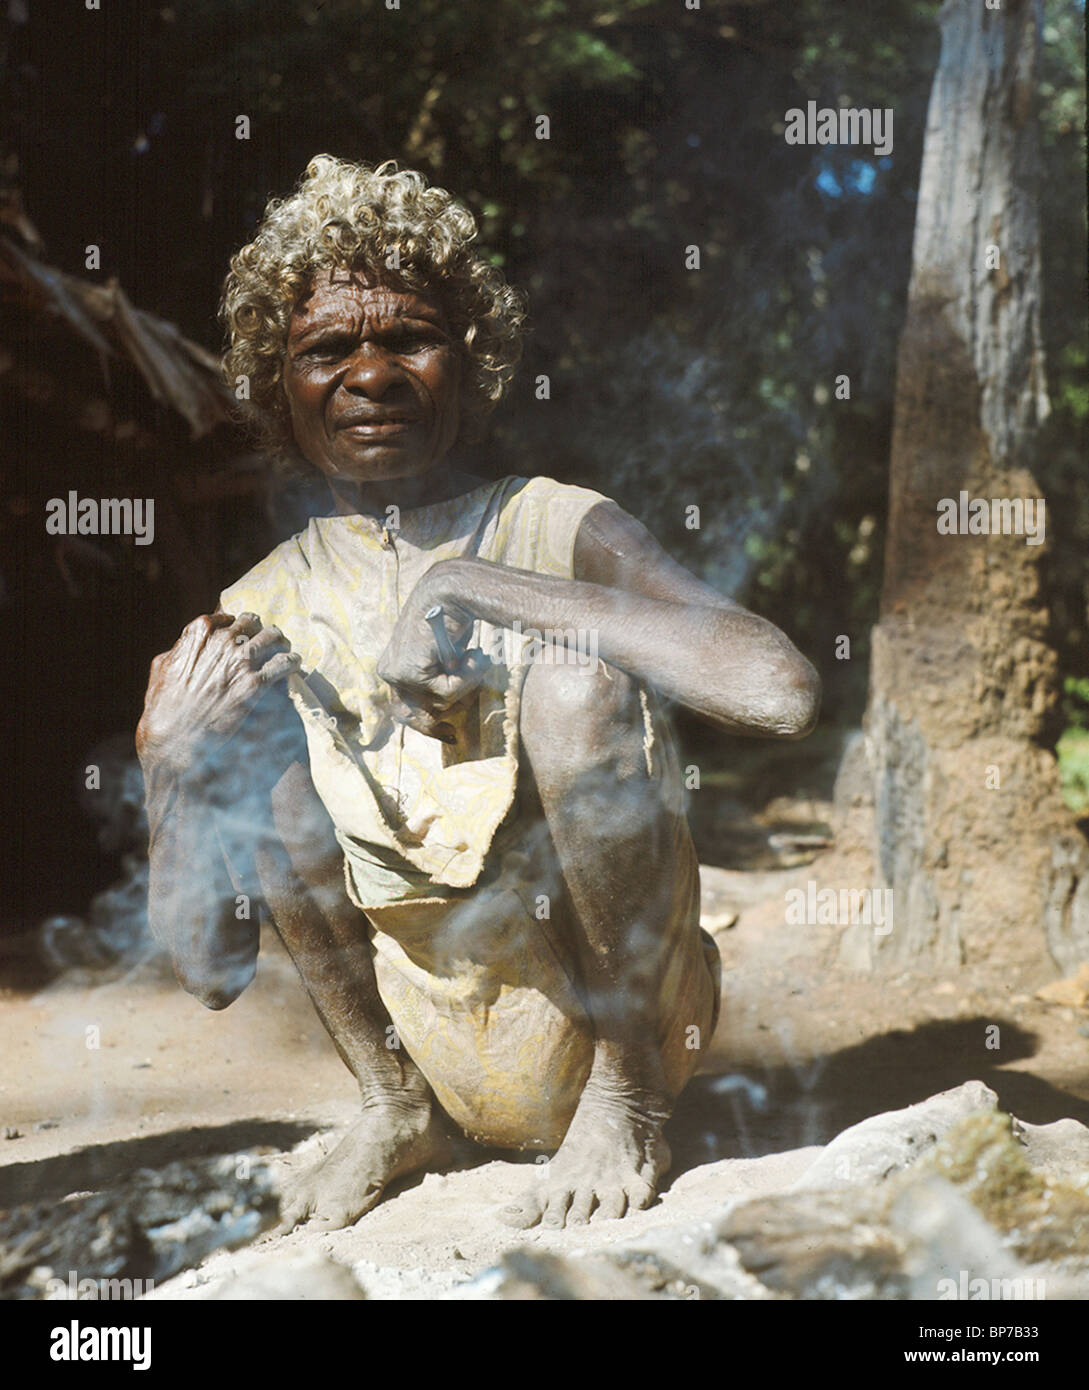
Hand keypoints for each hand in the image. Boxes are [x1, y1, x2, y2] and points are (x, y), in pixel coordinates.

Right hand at [136, 612, 300, 775]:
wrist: (175, 739)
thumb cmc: (163, 707)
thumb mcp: (162, 668)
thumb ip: (179, 650)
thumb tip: (186, 643)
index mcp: (199, 633)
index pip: (227, 617)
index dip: (237, 625)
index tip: (243, 633)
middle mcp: (222, 641)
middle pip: (254, 623)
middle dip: (260, 631)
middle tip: (267, 641)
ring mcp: (241, 661)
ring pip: (274, 637)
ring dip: (281, 643)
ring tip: (284, 650)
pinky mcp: (256, 684)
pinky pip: (285, 663)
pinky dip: (292, 663)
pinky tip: (293, 666)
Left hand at [376, 585, 490, 742]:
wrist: (451, 592)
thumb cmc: (452, 620)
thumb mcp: (443, 658)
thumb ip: (438, 682)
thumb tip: (443, 718)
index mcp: (392, 668)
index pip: (404, 712)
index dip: (429, 727)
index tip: (451, 736)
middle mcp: (389, 672)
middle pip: (418, 716)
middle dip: (446, 715)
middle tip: (462, 716)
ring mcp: (397, 673)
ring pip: (439, 705)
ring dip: (465, 686)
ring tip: (474, 659)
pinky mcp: (410, 672)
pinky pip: (446, 694)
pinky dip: (466, 679)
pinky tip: (471, 656)